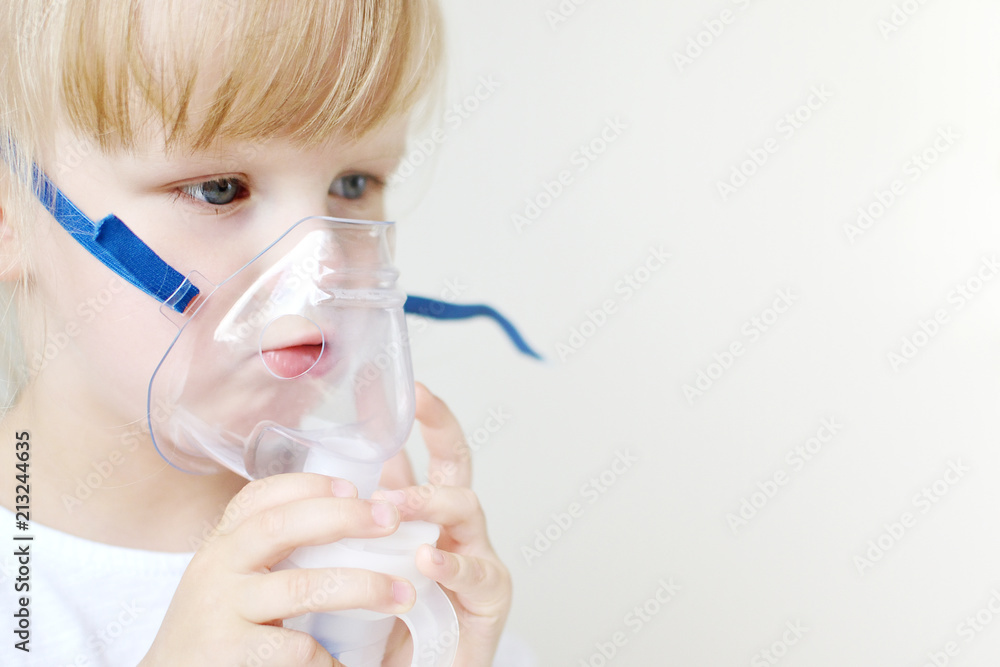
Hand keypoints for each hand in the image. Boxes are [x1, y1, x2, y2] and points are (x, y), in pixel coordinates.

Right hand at [139, 473, 414, 666]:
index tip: (353, 485)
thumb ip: (272, 554)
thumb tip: (348, 520)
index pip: (258, 497)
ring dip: (362, 587)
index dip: (307, 485)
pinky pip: (295, 648)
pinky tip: (349, 660)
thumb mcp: (230, 581)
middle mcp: (217, 570)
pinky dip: (331, 656)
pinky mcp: (229, 655)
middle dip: (342, 517)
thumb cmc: (213, 631)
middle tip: (390, 521)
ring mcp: (221, 613)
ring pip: (301, 587)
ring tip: (403, 594)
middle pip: (280, 527)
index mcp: (222, 546)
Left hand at [377, 383, 512, 665]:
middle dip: (441, 425)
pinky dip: (452, 562)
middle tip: (420, 400)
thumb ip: (354, 522)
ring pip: (465, 507)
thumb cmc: (388, 626)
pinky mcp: (489, 597)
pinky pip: (478, 571)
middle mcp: (450, 526)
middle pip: (455, 463)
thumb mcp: (361, 564)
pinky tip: (427, 558)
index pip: (417, 456)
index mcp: (417, 514)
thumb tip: (319, 475)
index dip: (414, 416)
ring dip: (430, 500)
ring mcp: (474, 555)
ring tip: (396, 505)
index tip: (402, 381)